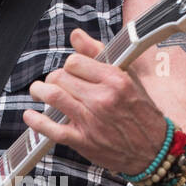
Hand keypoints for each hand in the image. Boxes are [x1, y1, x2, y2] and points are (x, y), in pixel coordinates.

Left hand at [23, 28, 166, 174]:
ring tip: (38, 92)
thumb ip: (100, 55)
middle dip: (54, 78)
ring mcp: (91, 121)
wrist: (155, 150)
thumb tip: (76, 36)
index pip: (75, 61)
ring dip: (39, 92)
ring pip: (53, 97)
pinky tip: (31, 115)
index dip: (69, 65)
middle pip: (61, 77)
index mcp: (115, 80)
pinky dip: (37, 121)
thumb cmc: (142, 113)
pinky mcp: (84, 141)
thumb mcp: (128, 78)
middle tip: (54, 83)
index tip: (71, 71)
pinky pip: (52, 129)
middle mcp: (102, 99)